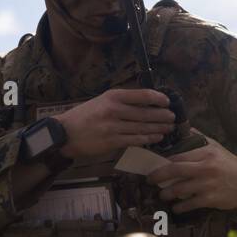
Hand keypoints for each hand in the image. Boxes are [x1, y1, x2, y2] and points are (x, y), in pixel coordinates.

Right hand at [53, 88, 175, 161]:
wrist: (65, 133)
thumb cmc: (84, 116)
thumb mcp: (101, 101)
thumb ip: (121, 101)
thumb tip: (145, 103)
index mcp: (113, 96)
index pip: (143, 95)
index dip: (159, 98)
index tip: (167, 102)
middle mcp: (114, 109)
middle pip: (146, 112)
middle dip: (162, 115)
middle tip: (172, 117)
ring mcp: (113, 126)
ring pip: (143, 127)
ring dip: (159, 128)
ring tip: (168, 128)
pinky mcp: (112, 141)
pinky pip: (136, 139)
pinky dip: (148, 138)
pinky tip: (157, 137)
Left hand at [147, 134, 236, 212]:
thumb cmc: (229, 163)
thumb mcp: (215, 147)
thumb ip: (198, 139)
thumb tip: (183, 128)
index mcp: (205, 153)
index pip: (178, 156)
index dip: (162, 162)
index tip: (153, 166)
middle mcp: (205, 168)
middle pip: (174, 171)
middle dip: (158, 176)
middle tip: (150, 180)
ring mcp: (208, 184)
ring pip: (179, 189)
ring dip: (167, 193)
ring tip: (162, 195)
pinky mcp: (211, 199)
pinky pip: (189, 204)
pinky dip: (180, 207)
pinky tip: (176, 207)